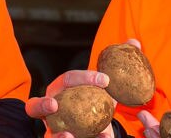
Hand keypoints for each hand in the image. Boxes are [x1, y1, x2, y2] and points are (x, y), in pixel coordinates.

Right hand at [25, 39, 144, 137]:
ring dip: (57, 135)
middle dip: (42, 105)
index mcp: (60, 90)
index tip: (106, 80)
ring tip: (68, 135)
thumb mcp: (107, 87)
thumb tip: (134, 41)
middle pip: (36, 106)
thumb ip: (118, 65)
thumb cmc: (96, 100)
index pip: (67, 80)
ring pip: (48, 134)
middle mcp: (51, 110)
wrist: (97, 126)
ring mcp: (54, 129)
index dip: (84, 78)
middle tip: (55, 105)